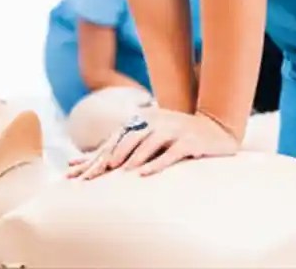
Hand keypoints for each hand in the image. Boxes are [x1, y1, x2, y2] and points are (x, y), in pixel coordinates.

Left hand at [67, 108, 239, 179]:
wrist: (217, 130)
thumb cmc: (177, 138)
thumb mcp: (151, 137)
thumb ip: (124, 146)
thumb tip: (89, 160)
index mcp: (143, 120)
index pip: (115, 138)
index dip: (97, 155)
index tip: (78, 173)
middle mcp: (156, 122)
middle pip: (129, 138)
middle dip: (112, 155)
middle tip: (98, 172)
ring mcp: (173, 130)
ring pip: (149, 143)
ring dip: (134, 156)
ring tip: (121, 170)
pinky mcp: (189, 142)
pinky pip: (171, 153)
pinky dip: (157, 164)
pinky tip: (145, 175)